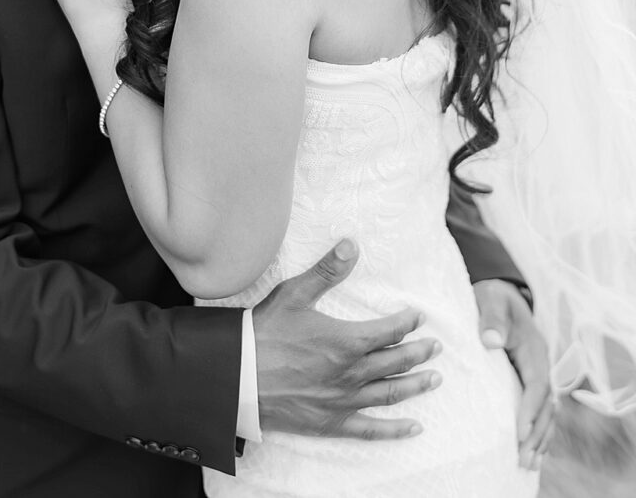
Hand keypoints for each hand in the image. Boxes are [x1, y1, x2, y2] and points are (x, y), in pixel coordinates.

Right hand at [253, 239, 442, 439]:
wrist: (238, 374)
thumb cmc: (265, 332)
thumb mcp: (294, 294)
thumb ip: (326, 271)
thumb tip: (351, 245)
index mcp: (347, 341)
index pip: (389, 331)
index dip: (407, 322)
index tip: (418, 317)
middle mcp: (353, 373)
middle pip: (397, 362)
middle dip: (419, 353)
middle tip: (436, 347)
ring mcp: (345, 400)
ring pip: (391, 393)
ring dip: (417, 385)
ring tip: (435, 379)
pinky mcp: (333, 422)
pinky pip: (372, 430)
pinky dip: (396, 430)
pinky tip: (414, 427)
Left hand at [474, 278, 554, 468]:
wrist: (499, 293)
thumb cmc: (491, 298)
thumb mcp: (490, 302)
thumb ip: (490, 318)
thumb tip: (490, 340)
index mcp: (534, 350)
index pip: (536, 385)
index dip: (529, 410)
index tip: (520, 432)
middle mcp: (540, 365)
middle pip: (545, 406)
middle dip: (536, 433)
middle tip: (524, 459)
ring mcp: (537, 373)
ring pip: (545, 411)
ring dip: (539, 437)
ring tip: (529, 463)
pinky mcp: (528, 378)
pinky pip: (539, 408)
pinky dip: (537, 428)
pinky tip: (531, 448)